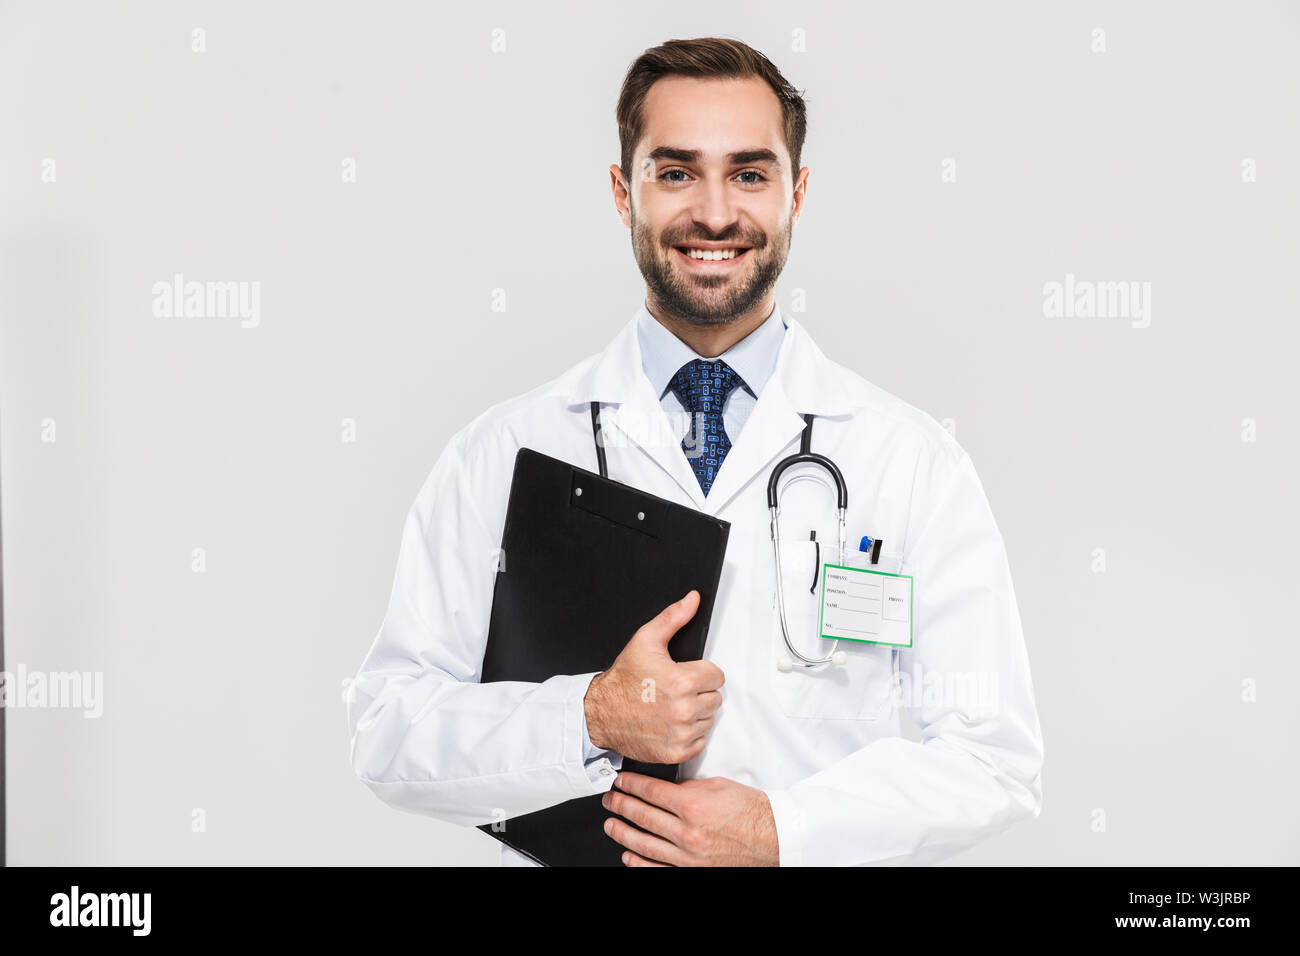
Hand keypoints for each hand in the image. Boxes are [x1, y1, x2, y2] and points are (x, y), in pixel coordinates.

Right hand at [583, 591, 724, 763]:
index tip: (685, 675)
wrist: (600, 713)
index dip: (701, 673)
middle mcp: (684, 709)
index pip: (717, 676)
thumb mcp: (645, 640)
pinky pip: (699, 742)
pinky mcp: (675, 752)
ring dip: (694, 714)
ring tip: (671, 707)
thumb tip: (692, 600)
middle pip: (715, 699)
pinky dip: (688, 735)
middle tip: (675, 691)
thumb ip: (673, 618)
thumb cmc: (622, 679)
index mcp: (682, 681)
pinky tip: (670, 725)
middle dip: (699, 693)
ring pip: (708, 720)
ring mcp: (680, 733)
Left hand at [602, 772, 779, 865]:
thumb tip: (664, 789)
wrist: (774, 838)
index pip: (651, 791)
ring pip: (645, 844)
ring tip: (610, 824)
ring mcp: (688, 856)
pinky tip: (628, 855)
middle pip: (643, 816)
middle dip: (621, 805)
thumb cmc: (751, 811)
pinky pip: (659, 869)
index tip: (620, 781)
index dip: (631, 785)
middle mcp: (688, 832)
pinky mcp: (693, 871)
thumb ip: (688, 787)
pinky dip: (639, 863)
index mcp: (694, 806)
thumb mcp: (719, 786)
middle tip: (609, 799)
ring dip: (623, 833)